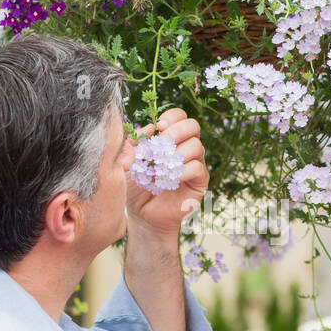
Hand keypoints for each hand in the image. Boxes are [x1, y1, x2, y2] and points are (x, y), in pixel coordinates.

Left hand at [126, 107, 208, 236]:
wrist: (142, 214)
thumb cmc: (136, 185)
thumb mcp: (130, 160)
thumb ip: (135, 142)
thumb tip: (151, 128)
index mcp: (170, 138)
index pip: (179, 117)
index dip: (172, 117)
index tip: (159, 127)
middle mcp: (185, 147)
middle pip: (193, 126)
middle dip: (177, 131)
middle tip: (163, 143)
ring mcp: (194, 163)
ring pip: (197, 146)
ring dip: (176, 155)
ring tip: (161, 167)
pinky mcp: (199, 181)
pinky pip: (197, 168)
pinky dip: (181, 172)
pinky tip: (168, 179)